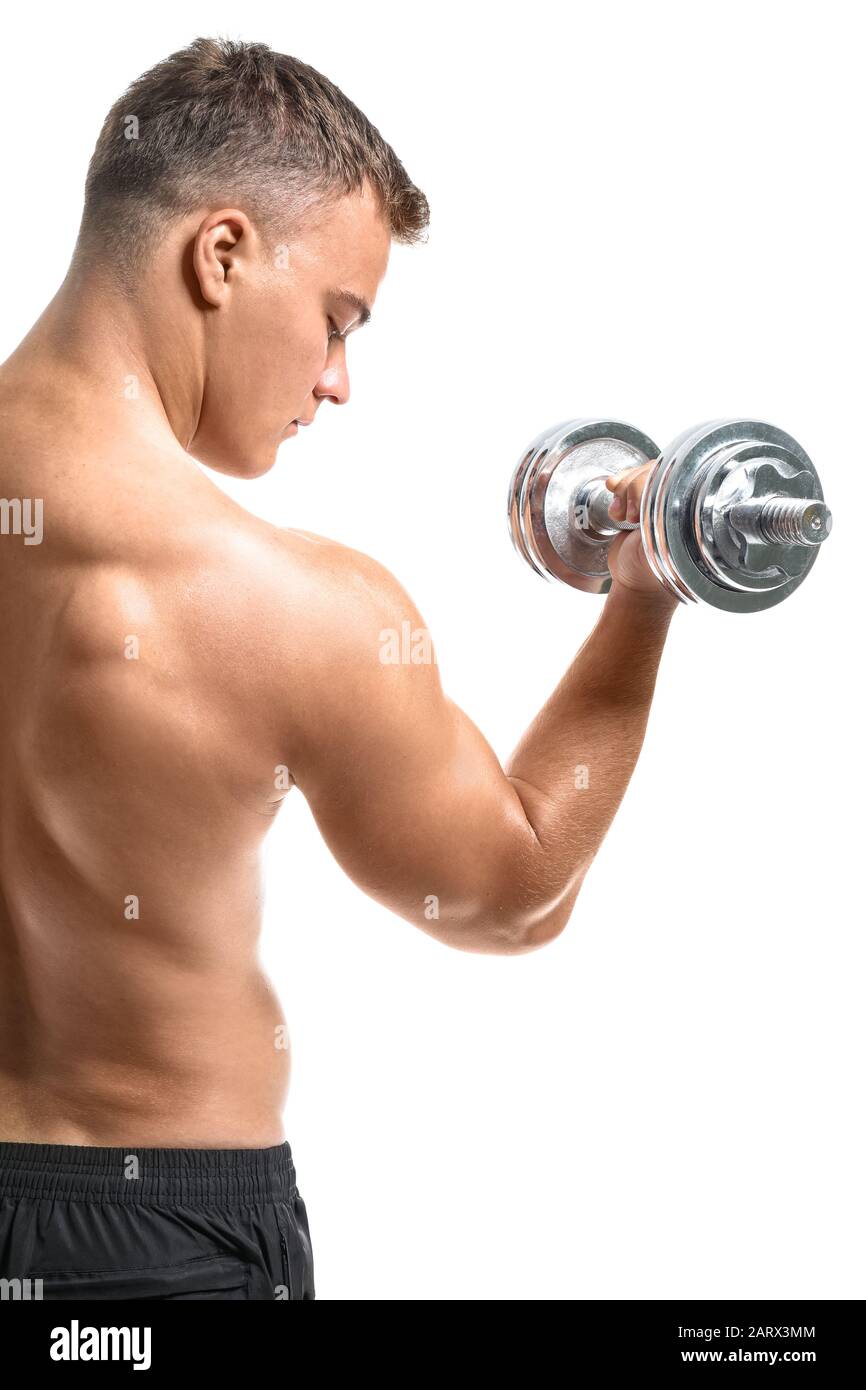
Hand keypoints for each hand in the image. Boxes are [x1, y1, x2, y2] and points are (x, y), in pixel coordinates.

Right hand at [604, 462, 678, 606]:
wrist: (631, 583)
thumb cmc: (649, 573)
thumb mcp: (657, 548)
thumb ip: (661, 522)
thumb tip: (657, 496)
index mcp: (686, 509)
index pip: (671, 476)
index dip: (648, 486)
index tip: (639, 514)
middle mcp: (675, 501)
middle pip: (652, 469)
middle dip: (633, 490)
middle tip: (631, 519)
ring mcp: (656, 500)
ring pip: (638, 472)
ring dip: (623, 491)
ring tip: (621, 518)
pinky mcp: (639, 501)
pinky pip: (627, 480)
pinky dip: (617, 488)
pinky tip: (616, 508)